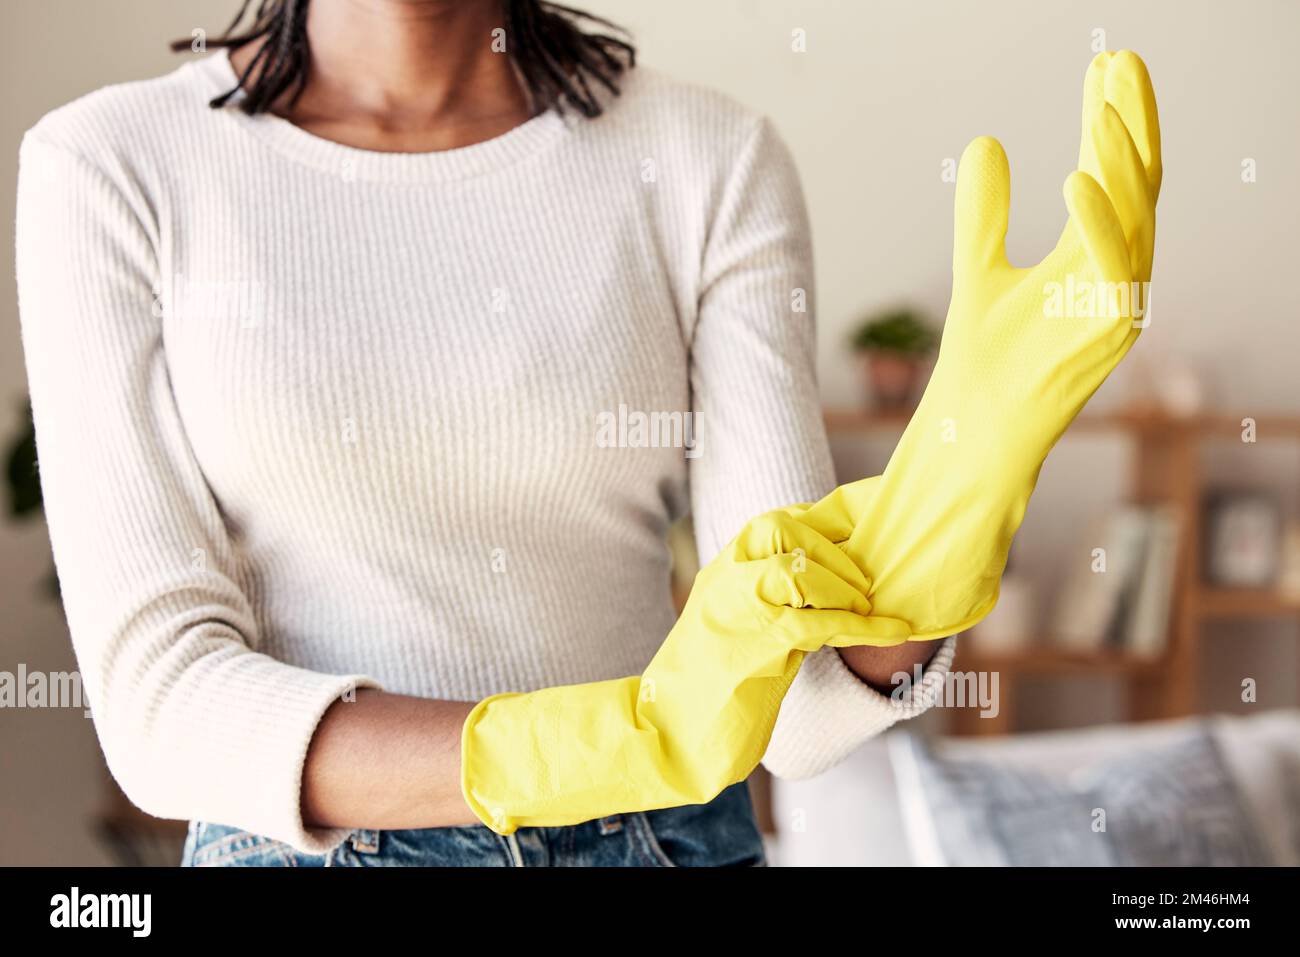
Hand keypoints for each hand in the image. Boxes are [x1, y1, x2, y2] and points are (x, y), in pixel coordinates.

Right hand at [460, 508, 907, 832]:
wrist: (666, 737)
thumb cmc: (702, 691)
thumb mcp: (730, 631)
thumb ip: (764, 604)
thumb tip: (816, 591)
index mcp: (719, 574)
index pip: (773, 524)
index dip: (822, 526)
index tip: (856, 540)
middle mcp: (724, 582)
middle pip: (785, 529)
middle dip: (835, 550)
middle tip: (862, 583)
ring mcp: (737, 612)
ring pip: (801, 568)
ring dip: (847, 586)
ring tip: (868, 609)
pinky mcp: (757, 649)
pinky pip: (821, 622)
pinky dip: (865, 625)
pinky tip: (894, 632)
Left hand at [789, 51, 1161, 640]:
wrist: (970, 433)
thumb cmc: (982, 360)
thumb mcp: (979, 266)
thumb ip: (985, 212)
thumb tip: (989, 140)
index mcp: (1090, 256)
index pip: (1111, 173)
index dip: (1111, 117)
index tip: (1104, 62)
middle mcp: (1115, 274)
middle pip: (1137, 183)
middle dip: (1133, 120)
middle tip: (1122, 59)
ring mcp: (1118, 304)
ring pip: (1137, 217)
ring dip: (1125, 157)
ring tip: (1104, 100)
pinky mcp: (1109, 334)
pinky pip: (1116, 267)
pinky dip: (1102, 221)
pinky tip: (1079, 174)